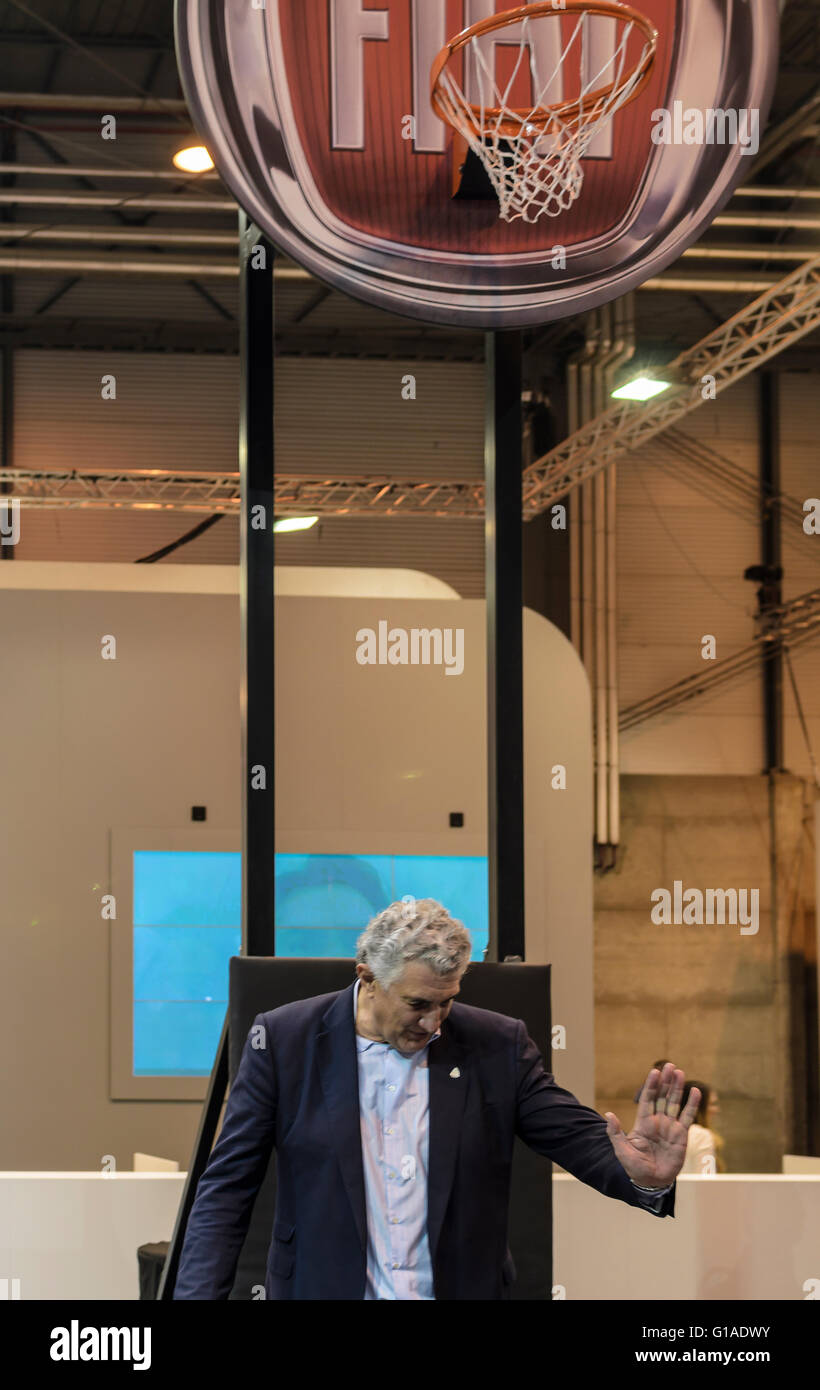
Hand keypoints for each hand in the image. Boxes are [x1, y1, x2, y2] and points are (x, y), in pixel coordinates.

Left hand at [605, 1064, 700, 1188]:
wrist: (652, 1182)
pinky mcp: (681, 1135)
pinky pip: (688, 1117)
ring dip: (677, 1088)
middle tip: (670, 1065)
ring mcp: (670, 1127)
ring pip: (674, 1103)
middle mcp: (657, 1121)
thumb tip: (608, 1114)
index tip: (654, 1072)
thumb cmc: (635, 1167)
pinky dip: (692, 1104)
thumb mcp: (622, 1150)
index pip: (647, 1099)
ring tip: (680, 1072)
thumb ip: (615, 1133)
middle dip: (665, 1082)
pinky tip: (695, 1092)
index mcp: (643, 1122)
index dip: (651, 1086)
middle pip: (662, 1097)